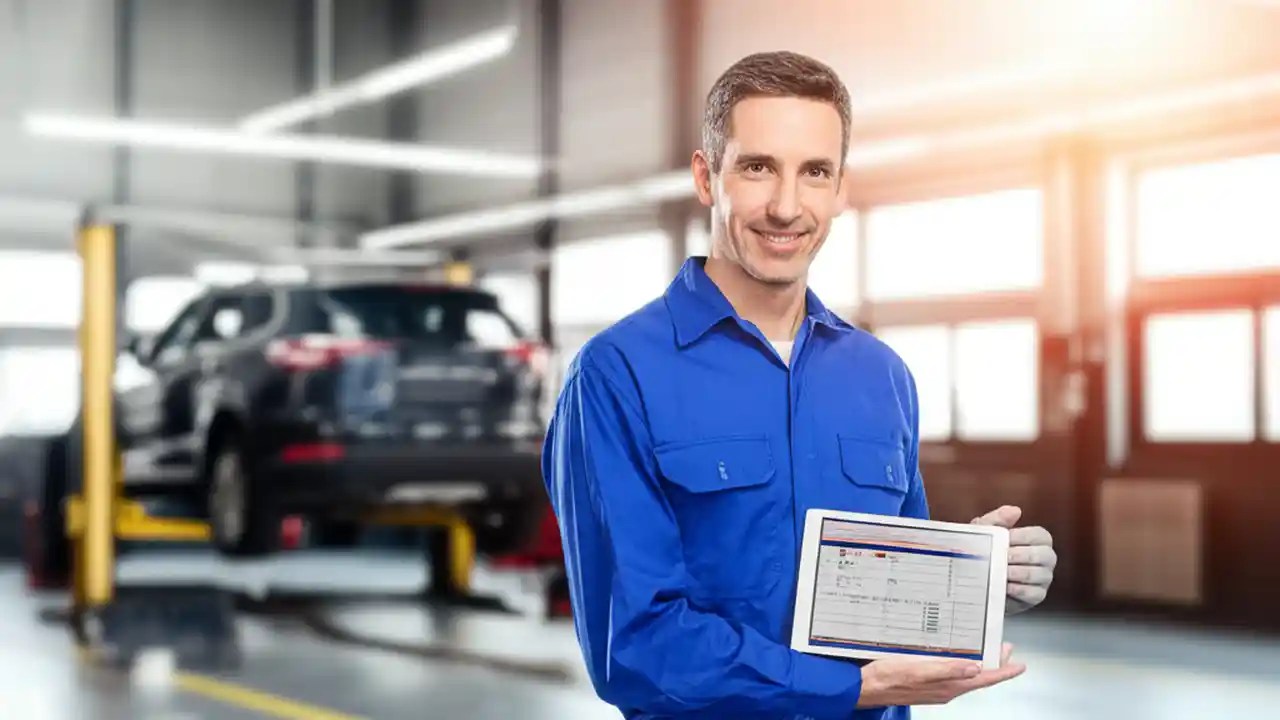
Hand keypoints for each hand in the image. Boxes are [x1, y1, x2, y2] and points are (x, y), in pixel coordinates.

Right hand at [856, 642, 1024, 707]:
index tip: (1019, 665)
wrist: (865, 687)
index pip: (985, 679)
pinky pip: (952, 675)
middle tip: (1005, 649)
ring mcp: (937, 687)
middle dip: (995, 664)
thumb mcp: (919, 670)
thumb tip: (976, 669)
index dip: (1004, 672)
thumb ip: (948, 669)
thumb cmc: (889, 678)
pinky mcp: (926, 683)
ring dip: (980, 663)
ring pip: (966, 676)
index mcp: (949, 685)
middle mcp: (946, 688)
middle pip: (978, 677)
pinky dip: (962, 665)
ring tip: (988, 652)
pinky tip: (957, 657)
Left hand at [972, 505, 1056, 613]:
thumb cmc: (986, 551)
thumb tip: (1015, 510)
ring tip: (1003, 572)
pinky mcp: (1036, 596)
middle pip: (1045, 555)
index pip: (1040, 535)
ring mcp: (1043, 578)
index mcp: (1037, 540)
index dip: (1024, 536)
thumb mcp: (986, 533)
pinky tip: (1006, 587)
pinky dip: (1020, 590)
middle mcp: (1045, 559)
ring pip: (1041, 575)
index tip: (1005, 539)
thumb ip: (998, 519)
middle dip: (1022, 555)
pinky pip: (1035, 594)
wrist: (976, 580)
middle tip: (1004, 557)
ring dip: (1020, 573)